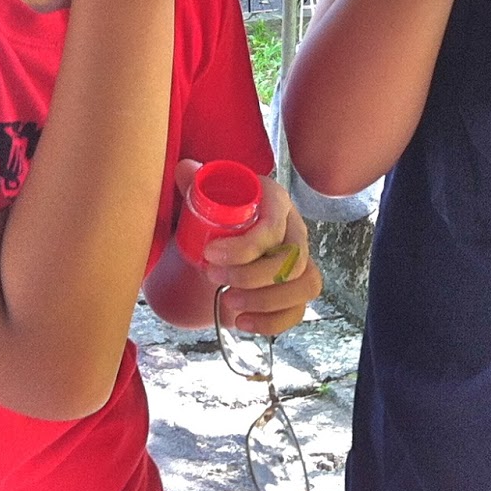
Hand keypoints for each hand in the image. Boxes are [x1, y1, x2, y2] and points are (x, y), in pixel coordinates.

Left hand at [184, 162, 321, 336]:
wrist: (228, 240)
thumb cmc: (219, 215)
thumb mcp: (205, 196)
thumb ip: (194, 181)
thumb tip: (184, 168)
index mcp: (277, 202)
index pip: (273, 227)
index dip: (245, 247)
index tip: (210, 255)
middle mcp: (296, 230)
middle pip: (293, 259)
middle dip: (252, 276)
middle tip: (214, 279)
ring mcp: (302, 261)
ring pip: (305, 284)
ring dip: (266, 301)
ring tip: (229, 303)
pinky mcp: (298, 289)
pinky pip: (300, 309)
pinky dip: (272, 321)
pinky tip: (242, 321)